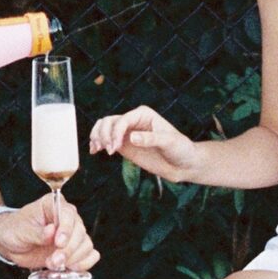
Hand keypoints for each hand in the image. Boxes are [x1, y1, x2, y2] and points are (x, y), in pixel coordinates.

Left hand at [0, 194, 98, 278]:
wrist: (11, 244)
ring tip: (54, 265)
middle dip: (68, 250)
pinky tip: (69, 268)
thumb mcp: (21, 231)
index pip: (68, 214)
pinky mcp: (75, 249)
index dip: (66, 229)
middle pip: (80, 231)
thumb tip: (51, 232)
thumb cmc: (15, 230)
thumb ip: (36, 233)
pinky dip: (83, 264)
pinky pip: (91, 255)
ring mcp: (73, 234)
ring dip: (74, 259)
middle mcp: (67, 217)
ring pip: (86, 245)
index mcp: (53, 205)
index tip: (58, 243)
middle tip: (53, 261)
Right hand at [88, 105, 202, 182]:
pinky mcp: (124, 144)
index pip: (122, 119)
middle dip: (104, 134)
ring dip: (97, 136)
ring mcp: (127, 133)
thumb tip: (132, 137)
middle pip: (108, 121)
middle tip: (109, 150)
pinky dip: (97, 143)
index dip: (115, 132)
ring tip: (97, 149)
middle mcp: (133, 120)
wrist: (183, 164)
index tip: (115, 148)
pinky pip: (106, 139)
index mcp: (143, 114)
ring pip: (103, 127)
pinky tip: (94, 151)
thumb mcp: (169, 142)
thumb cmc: (181, 149)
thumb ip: (150, 139)